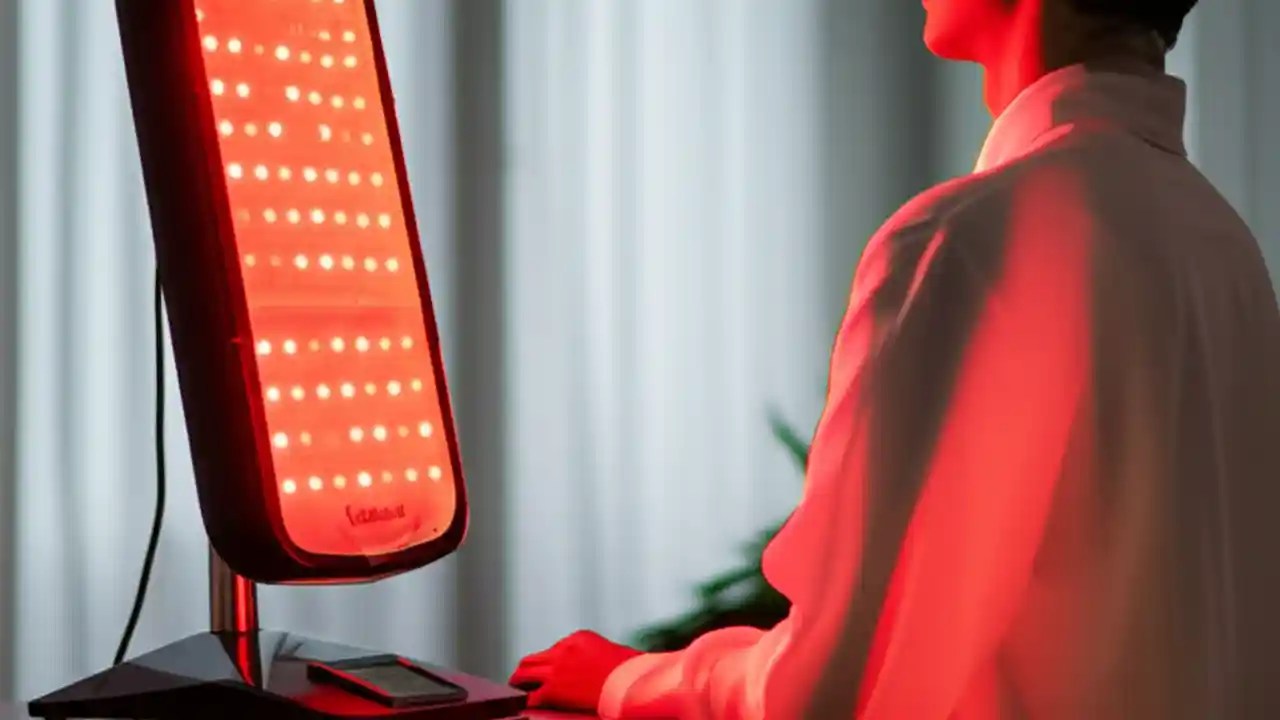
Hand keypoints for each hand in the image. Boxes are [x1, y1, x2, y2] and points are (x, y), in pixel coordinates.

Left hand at [508, 629, 642, 710]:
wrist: (629, 683)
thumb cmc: (629, 671)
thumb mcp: (610, 652)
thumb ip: (591, 656)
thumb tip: (586, 668)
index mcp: (577, 637)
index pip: (554, 649)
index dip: (550, 663)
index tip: (550, 672)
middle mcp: (562, 650)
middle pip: (532, 659)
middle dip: (527, 670)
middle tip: (522, 679)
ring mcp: (555, 669)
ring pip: (523, 673)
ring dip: (519, 681)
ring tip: (517, 690)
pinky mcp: (552, 690)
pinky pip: (531, 696)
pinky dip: (526, 701)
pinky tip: (525, 706)